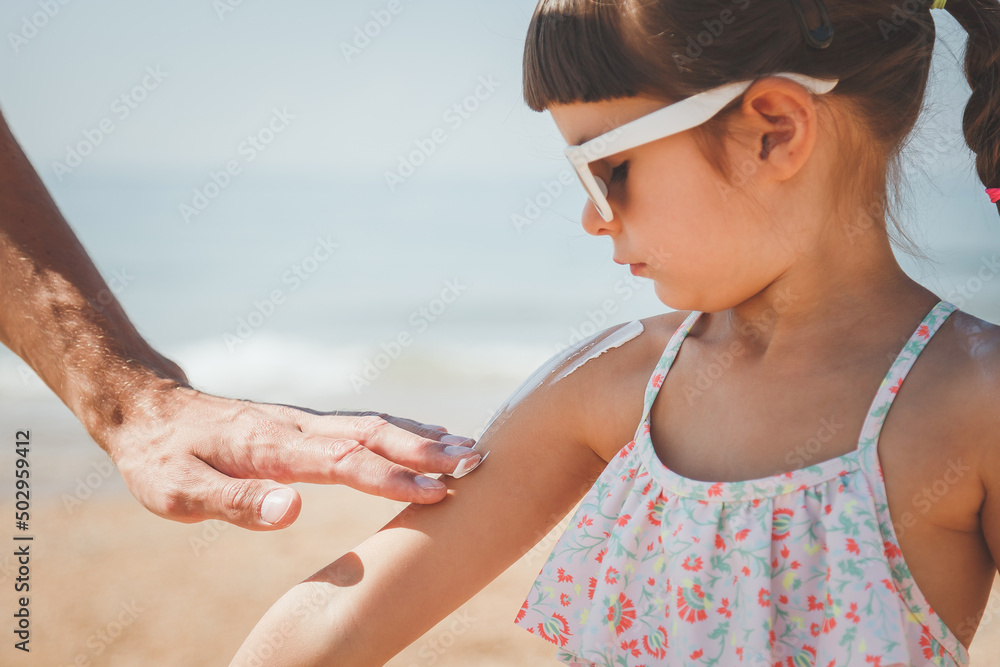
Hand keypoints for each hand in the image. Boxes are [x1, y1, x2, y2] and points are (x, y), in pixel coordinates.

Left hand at [103, 381, 481, 529]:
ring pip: (374, 424)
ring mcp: (305, 422)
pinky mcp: (306, 424)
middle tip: (477, 458)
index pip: (344, 461)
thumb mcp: (178, 492)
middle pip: (373, 435)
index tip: (437, 490)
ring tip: (469, 446)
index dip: (392, 476)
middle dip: (427, 449)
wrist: (150, 411)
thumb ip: (236, 501)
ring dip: (422, 435)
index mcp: (273, 447)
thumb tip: (293, 512)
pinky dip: (401, 428)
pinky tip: (424, 435)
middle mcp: (299, 427)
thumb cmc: (163, 458)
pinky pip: (363, 423)